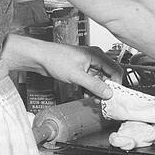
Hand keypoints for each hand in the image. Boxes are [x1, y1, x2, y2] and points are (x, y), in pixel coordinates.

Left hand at [6, 36, 121, 99]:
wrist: (39, 57)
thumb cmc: (54, 58)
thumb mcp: (77, 75)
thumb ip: (94, 85)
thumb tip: (108, 93)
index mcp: (97, 55)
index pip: (115, 70)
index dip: (116, 84)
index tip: (113, 95)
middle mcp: (94, 58)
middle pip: (107, 76)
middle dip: (104, 89)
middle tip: (100, 100)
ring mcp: (87, 64)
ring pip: (98, 80)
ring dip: (95, 90)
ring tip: (91, 98)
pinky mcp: (80, 70)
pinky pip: (89, 81)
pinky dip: (88, 88)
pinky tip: (84, 94)